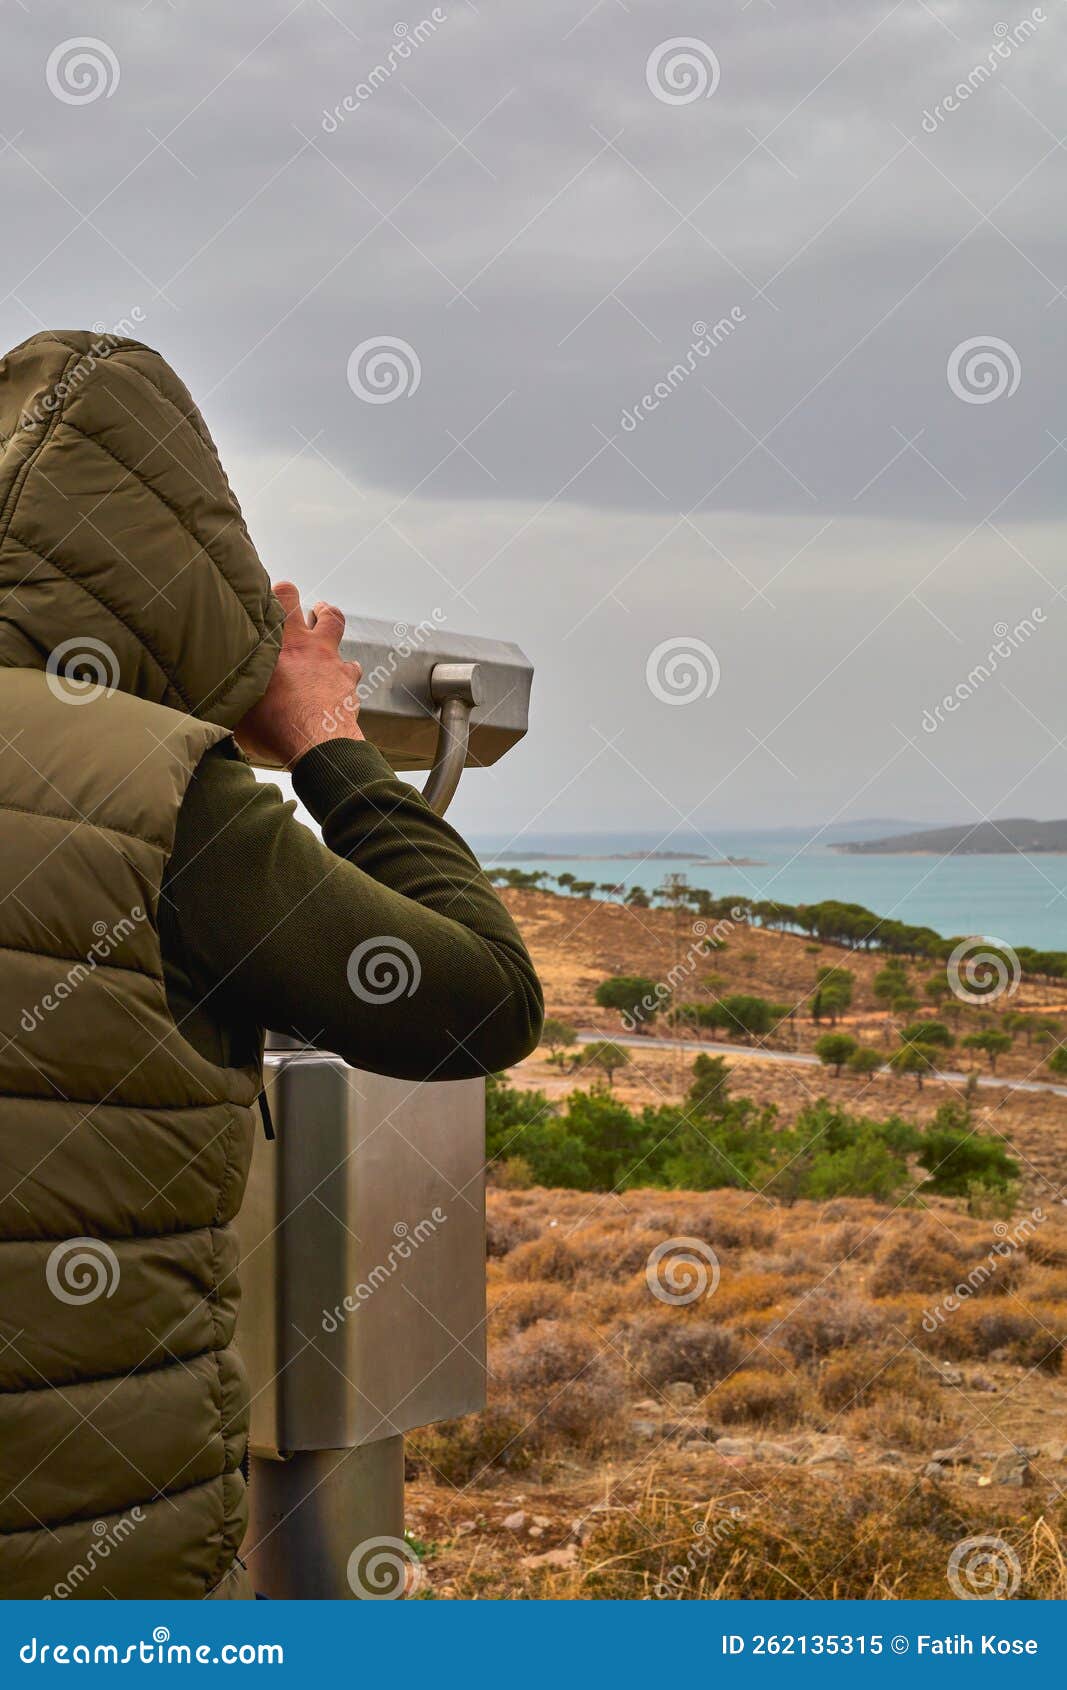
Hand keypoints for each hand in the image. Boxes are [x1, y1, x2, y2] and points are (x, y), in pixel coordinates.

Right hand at [235, 581, 363, 766]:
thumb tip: (210, 701)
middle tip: (288, 599)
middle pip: (296, 600)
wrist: (317, 744)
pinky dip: (345, 668)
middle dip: (290, 595)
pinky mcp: (348, 678)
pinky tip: (340, 676)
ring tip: (321, 614)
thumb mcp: (240, 712)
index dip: (262, 596)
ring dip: (326, 615)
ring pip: (334, 620)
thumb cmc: (274, 728)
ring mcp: (329, 659)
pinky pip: (351, 665)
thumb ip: (231, 697)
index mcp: (274, 647)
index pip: (269, 602)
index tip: (254, 599)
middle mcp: (303, 645)